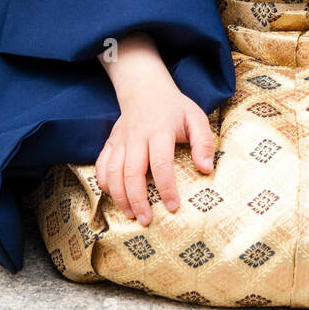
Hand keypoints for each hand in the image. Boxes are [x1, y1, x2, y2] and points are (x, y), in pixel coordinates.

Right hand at [95, 76, 215, 226]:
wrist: (144, 89)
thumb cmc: (173, 107)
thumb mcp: (196, 117)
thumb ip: (203, 142)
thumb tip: (206, 168)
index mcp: (159, 131)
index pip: (160, 163)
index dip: (166, 187)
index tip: (172, 206)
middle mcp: (136, 137)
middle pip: (131, 172)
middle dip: (137, 199)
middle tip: (146, 220)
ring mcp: (120, 140)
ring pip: (113, 172)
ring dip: (120, 196)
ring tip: (131, 215)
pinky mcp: (110, 143)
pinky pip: (101, 165)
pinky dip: (104, 184)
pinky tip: (114, 197)